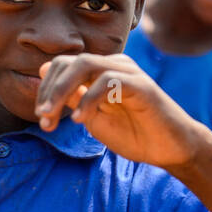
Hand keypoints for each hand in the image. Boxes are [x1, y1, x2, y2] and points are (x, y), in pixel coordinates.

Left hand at [35, 54, 209, 170]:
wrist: (170, 149)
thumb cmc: (134, 133)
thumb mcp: (93, 117)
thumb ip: (72, 96)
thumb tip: (43, 72)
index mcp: (101, 72)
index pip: (63, 65)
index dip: (46, 88)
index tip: (41, 117)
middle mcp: (114, 66)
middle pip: (70, 62)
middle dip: (50, 90)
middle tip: (43, 116)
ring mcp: (128, 73)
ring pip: (85, 65)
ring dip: (62, 91)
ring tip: (53, 117)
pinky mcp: (141, 85)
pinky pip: (108, 81)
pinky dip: (88, 99)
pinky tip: (79, 119)